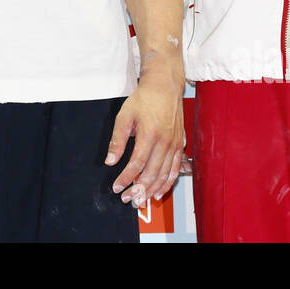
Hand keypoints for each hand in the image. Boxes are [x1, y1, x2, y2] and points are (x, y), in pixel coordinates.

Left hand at [106, 67, 184, 205]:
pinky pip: (175, 170)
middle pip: (152, 173)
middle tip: (127, 200)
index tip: (117, 187)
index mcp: (149, 133)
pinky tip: (158, 192)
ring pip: (164, 175)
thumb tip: (110, 161)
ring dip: (152, 190)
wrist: (165, 87)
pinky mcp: (179, 145)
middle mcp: (164, 141)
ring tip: (141, 200)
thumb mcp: (124, 116)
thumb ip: (117, 141)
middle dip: (138, 190)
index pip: (137, 163)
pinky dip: (167, 183)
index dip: (126, 178)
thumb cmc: (144, 99)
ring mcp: (174, 145)